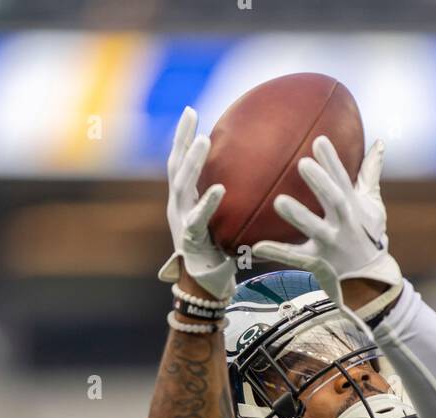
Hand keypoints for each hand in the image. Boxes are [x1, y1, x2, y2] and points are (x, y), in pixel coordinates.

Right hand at [158, 107, 235, 300]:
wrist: (207, 290)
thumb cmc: (221, 255)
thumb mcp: (226, 222)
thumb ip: (234, 201)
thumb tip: (261, 178)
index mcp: (184, 201)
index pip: (179, 162)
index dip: (182, 136)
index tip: (191, 110)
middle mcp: (177, 208)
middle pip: (174, 166)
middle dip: (180, 138)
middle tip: (191, 113)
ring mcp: (180, 223)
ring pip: (181, 186)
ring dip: (192, 162)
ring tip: (204, 140)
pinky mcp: (189, 241)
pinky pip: (198, 218)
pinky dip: (208, 203)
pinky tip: (220, 189)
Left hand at [252, 136, 401, 307]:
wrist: (370, 280)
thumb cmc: (368, 235)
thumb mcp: (374, 205)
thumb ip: (371, 173)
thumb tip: (379, 143)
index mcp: (354, 206)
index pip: (343, 180)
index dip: (332, 161)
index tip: (319, 141)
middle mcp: (344, 224)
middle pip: (334, 200)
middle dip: (320, 183)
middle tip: (302, 163)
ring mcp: (331, 243)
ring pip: (315, 228)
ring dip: (298, 215)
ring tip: (279, 200)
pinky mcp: (318, 262)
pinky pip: (296, 257)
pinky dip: (277, 252)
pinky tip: (257, 246)